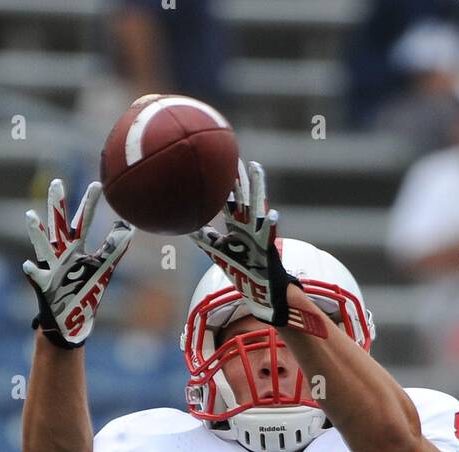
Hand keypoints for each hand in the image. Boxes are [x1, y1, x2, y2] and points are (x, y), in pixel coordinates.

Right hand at [23, 178, 132, 347]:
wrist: (70, 320)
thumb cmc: (83, 292)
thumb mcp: (101, 269)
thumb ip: (113, 248)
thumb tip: (128, 227)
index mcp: (75, 248)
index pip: (82, 221)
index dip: (89, 204)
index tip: (97, 184)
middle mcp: (60, 253)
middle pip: (58, 225)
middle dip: (57, 206)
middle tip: (56, 183)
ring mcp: (50, 267)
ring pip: (43, 247)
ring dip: (36, 233)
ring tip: (31, 217)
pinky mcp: (44, 285)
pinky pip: (36, 277)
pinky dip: (31, 271)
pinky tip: (28, 266)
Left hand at [190, 160, 300, 326]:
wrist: (259, 289)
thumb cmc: (240, 270)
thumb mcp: (218, 251)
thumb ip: (205, 237)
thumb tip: (186, 226)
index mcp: (237, 225)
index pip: (229, 199)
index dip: (224, 183)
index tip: (220, 164)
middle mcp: (248, 225)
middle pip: (243, 197)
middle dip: (240, 178)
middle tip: (235, 156)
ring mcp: (259, 234)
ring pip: (257, 207)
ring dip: (258, 188)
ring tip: (257, 169)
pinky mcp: (267, 248)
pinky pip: (269, 236)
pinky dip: (271, 226)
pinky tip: (273, 215)